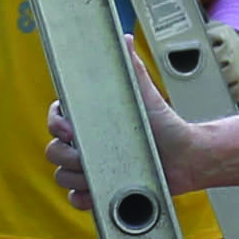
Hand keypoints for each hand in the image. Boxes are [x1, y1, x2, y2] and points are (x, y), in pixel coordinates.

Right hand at [44, 63, 201, 208]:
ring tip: (102, 173)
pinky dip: (83, 197)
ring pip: (62, 175)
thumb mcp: (146, 94)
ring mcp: (91, 168)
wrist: (185, 157)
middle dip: (67, 155)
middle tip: (89, 156)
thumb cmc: (164, 125)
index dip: (56, 124)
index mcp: (89, 120)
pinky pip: (76, 198)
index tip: (72, 130)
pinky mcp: (100, 191)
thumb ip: (132, 68)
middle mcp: (86, 143)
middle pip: (53, 150)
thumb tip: (123, 39)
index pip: (56, 119)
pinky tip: (98, 192)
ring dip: (77, 177)